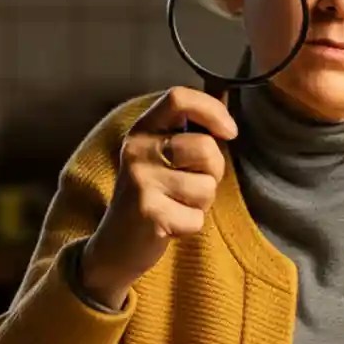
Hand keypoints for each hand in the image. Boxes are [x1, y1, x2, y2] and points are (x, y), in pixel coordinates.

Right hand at [80, 87, 236, 309]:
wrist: (114, 246)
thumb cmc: (151, 195)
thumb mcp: (160, 155)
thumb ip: (189, 133)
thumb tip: (227, 110)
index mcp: (142, 129)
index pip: (179, 98)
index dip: (212, 110)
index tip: (229, 132)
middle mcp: (138, 150)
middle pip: (206, 148)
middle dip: (214, 171)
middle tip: (192, 184)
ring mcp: (141, 181)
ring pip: (207, 186)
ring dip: (202, 202)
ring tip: (176, 204)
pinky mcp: (149, 213)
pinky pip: (197, 218)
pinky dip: (191, 225)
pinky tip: (169, 224)